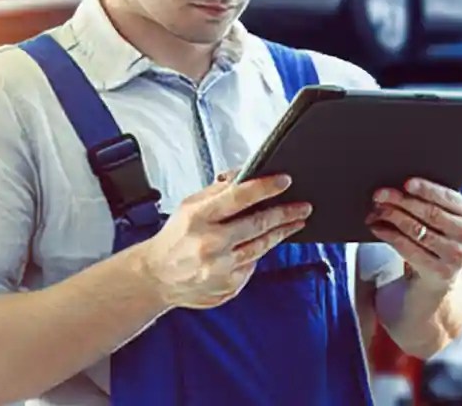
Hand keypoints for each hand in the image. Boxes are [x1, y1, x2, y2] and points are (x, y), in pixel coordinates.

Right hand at [137, 170, 310, 309]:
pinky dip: (257, 254)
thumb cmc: (175, 238)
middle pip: (257, 224)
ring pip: (261, 246)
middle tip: (303, 206)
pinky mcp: (228, 286)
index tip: (284, 181)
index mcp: (197, 218)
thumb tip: (244, 176)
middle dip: (285, 213)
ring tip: (296, 222)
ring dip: (281, 233)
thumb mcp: (188, 207)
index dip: (265, 187)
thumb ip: (217, 192)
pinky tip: (261, 245)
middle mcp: (210, 243)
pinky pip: (252, 266)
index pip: (238, 197)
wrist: (157, 277)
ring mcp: (220, 268)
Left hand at [366, 178, 461, 286]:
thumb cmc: (436, 235)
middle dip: (401, 201)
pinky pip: (408, 249)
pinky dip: (389, 235)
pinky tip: (377, 228)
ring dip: (392, 217)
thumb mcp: (442, 217)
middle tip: (379, 195)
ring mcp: (457, 256)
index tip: (407, 183)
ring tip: (375, 211)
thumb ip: (429, 200)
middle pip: (431, 213)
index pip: (448, 197)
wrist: (441, 276)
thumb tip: (397, 187)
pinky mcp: (441, 272)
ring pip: (418, 230)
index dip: (426, 189)